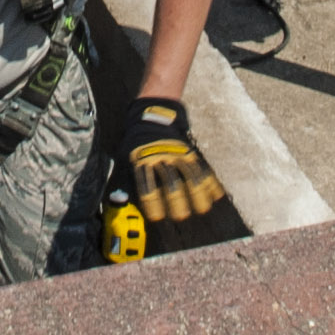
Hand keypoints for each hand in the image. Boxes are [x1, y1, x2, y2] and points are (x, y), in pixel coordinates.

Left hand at [121, 96, 225, 224]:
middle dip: (177, 200)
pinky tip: (215, 194)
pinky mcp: (188, 152)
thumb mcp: (124, 158)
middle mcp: (161, 158)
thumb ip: (124, 180)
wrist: (153, 117)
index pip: (147, 184)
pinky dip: (209, 181)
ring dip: (197, 193)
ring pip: (189, 174)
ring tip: (202, 209)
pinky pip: (200, 167)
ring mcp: (177, 154)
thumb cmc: (137, 143)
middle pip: (170, 180)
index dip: (152, 202)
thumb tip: (120, 200)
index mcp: (142, 161)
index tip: (157, 217)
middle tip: (181, 216)